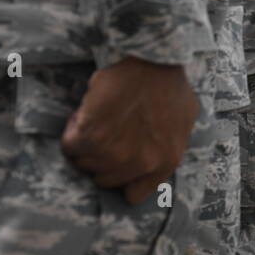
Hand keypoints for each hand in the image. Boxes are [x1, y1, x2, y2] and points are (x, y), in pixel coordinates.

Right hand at [61, 57, 197, 205]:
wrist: (150, 60)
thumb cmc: (169, 84)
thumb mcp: (185, 120)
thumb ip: (171, 146)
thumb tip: (157, 156)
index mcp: (165, 162)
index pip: (133, 194)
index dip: (121, 178)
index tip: (116, 163)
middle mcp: (140, 164)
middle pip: (104, 179)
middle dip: (101, 158)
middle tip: (105, 132)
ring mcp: (115, 154)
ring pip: (84, 163)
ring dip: (85, 143)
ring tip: (96, 119)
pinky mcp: (91, 137)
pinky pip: (70, 145)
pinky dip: (72, 130)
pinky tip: (84, 113)